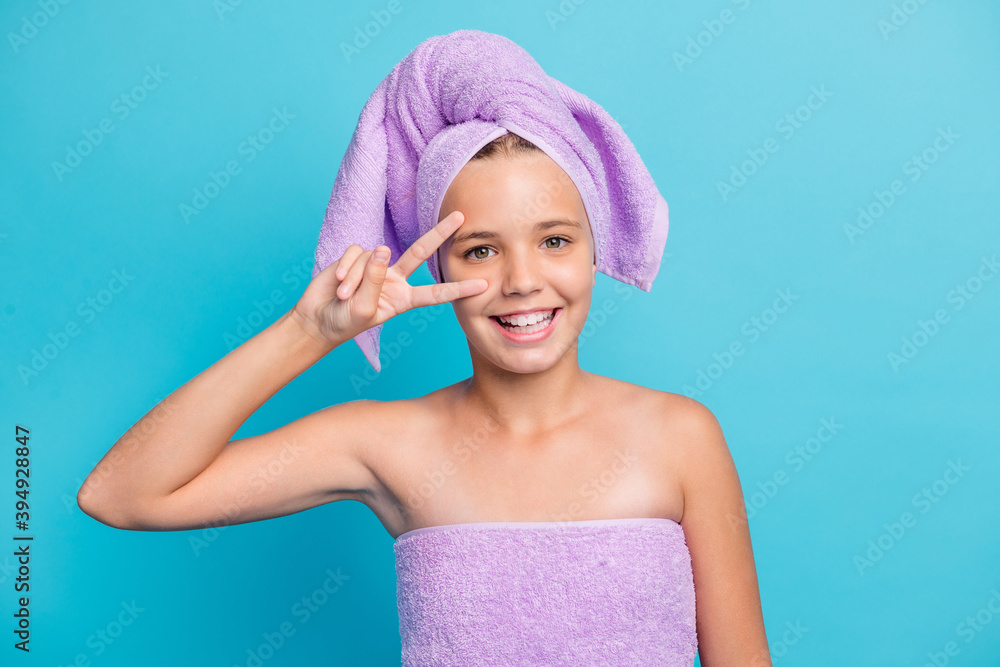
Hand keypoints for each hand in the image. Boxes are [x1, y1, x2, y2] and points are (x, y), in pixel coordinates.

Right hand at [292, 211, 487, 346]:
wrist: (318, 319)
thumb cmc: (345, 321)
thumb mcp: (364, 308)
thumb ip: (374, 279)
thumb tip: (383, 248)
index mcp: (403, 298)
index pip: (436, 293)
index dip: (458, 289)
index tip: (483, 285)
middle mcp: (394, 279)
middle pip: (420, 252)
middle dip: (440, 233)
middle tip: (461, 217)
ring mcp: (375, 265)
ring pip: (373, 257)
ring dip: (355, 279)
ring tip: (343, 296)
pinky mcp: (356, 256)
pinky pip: (355, 254)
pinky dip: (345, 269)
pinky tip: (337, 282)